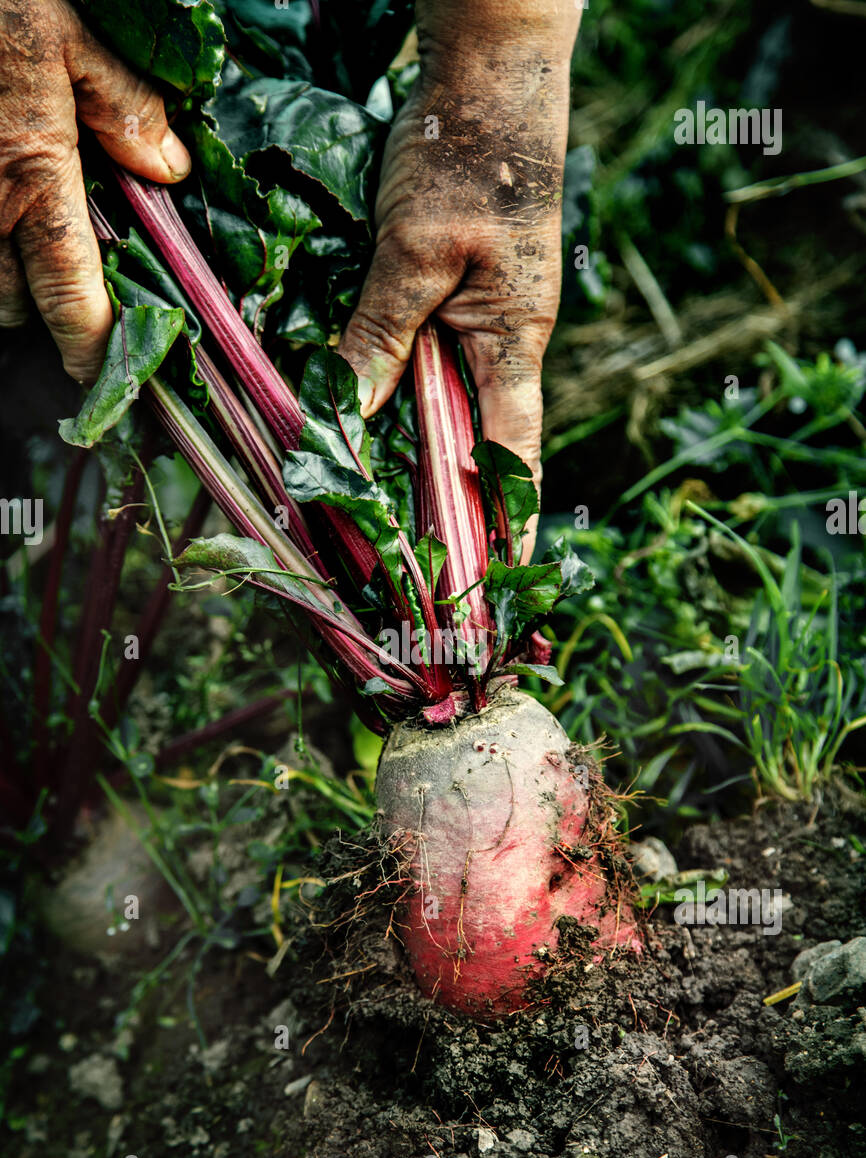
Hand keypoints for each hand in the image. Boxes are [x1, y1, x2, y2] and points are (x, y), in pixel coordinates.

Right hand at [0, 0, 190, 381]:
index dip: (91, 349)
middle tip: (64, 278)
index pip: (70, 298)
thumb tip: (170, 169)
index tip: (104, 375)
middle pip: (10, 307)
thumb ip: (125, 107)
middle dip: (38, 306)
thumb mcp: (73, 32)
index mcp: (33, 178)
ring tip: (20, 246)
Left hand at [339, 8, 578, 557]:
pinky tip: (370, 428)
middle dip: (457, 511)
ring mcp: (481, 321)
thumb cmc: (466, 153)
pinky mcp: (455, 296)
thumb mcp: (414, 249)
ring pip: (446, 409)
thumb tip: (346, 415)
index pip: (517, 456)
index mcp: (514, 341)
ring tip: (392, 527)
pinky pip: (427, 367)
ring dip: (423, 462)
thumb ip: (381, 334)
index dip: (510, 523)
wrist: (489, 75)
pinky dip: (402, 403)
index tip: (504, 583)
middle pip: (477, 445)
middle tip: (426, 575)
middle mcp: (502, 344)